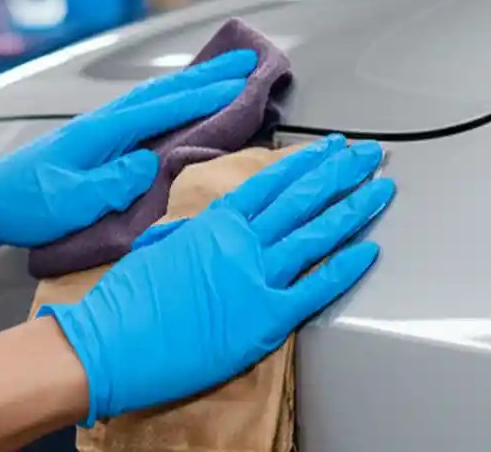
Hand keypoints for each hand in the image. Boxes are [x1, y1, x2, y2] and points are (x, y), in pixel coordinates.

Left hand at [0, 50, 258, 258]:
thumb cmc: (26, 205)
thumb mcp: (72, 201)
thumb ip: (114, 181)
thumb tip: (152, 161)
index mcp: (102, 132)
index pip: (164, 108)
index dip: (205, 95)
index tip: (240, 82)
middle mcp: (105, 121)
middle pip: (165, 90)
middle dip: (208, 75)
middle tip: (247, 61)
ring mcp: (102, 126)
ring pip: (157, 94)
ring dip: (194, 81)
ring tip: (226, 71)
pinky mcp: (100, 138)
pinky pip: (148, 108)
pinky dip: (174, 96)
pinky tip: (183, 98)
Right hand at [40, 134, 393, 424]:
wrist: (109, 342)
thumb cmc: (125, 300)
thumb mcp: (159, 246)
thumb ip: (192, 230)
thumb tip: (206, 223)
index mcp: (215, 221)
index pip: (271, 181)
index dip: (306, 162)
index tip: (330, 148)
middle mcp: (240, 240)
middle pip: (302, 197)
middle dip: (340, 172)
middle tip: (368, 155)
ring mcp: (255, 276)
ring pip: (316, 232)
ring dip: (353, 207)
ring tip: (380, 188)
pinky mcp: (264, 317)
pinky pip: (316, 287)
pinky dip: (345, 267)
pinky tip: (370, 251)